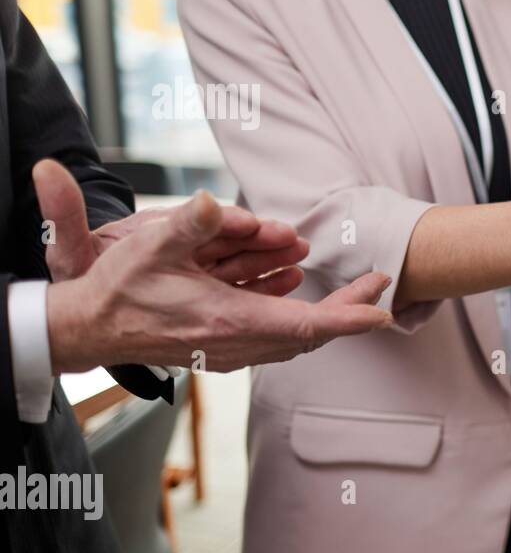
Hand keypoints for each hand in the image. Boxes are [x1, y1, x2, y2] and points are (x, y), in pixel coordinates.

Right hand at [38, 161, 393, 372]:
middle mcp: (237, 343)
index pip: (308, 325)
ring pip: (294, 337)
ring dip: (324, 311)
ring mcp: (229, 351)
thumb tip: (210, 201)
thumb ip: (189, 224)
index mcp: (230, 321)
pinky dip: (294, 314)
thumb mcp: (150, 245)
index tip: (385, 309)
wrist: (85, 330)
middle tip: (378, 283)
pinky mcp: (220, 349)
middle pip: (311, 332)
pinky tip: (294, 286)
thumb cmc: (116, 288)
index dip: (350, 317)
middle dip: (349, 308)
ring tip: (351, 287)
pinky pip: (272, 335)